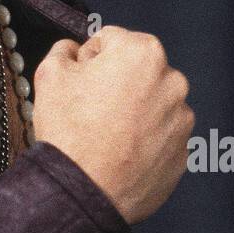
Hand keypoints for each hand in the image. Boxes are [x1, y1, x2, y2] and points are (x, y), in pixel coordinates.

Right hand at [32, 26, 194, 224]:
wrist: (85, 191)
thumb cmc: (70, 131)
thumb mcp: (51, 74)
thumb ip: (64, 50)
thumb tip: (73, 50)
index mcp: (143, 52)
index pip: (110, 41)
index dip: (88, 60)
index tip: (79, 81)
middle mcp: (172, 81)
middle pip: (135, 72)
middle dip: (115, 84)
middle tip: (90, 109)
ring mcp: (181, 119)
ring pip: (150, 104)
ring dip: (131, 112)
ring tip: (105, 134)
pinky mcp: (182, 151)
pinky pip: (159, 136)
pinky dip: (143, 140)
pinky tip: (119, 152)